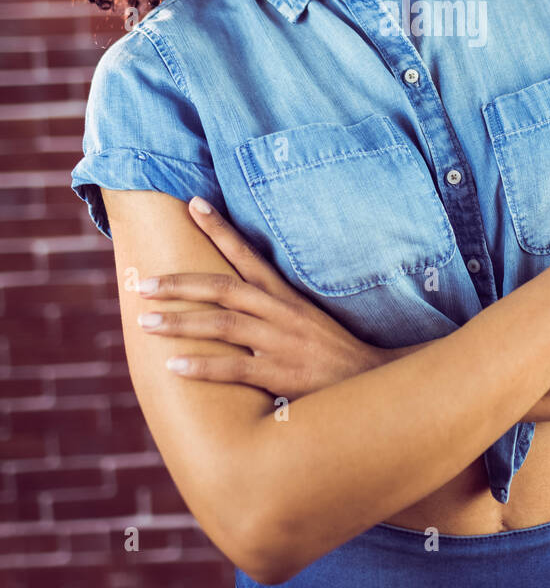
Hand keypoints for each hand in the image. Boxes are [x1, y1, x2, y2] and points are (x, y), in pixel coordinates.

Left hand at [135, 197, 384, 398]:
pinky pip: (235, 367)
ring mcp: (280, 342)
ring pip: (223, 324)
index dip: (220, 228)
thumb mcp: (305, 319)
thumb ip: (271, 309)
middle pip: (223, 288)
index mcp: (285, 296)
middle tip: (143, 284)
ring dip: (180, 322)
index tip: (192, 204)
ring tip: (144, 323)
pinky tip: (173, 365)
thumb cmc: (331, 353)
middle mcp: (281, 312)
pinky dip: (203, 365)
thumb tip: (232, 299)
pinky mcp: (282, 374)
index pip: (248, 254)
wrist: (369, 383)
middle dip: (180, 284)